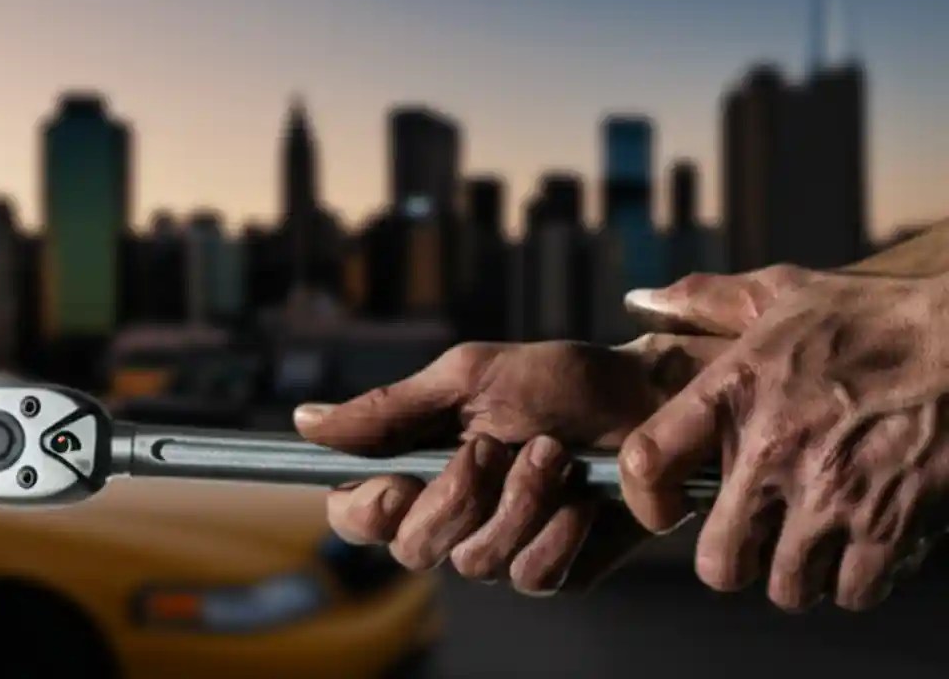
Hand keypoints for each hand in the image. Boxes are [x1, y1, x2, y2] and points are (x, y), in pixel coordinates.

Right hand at [294, 335, 727, 594]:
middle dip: (456, 496)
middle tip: (494, 446)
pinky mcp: (558, 570)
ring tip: (555, 453)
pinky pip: (533, 575)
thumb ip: (388, 409)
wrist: (650, 399)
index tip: (399, 482)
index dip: (364, 511)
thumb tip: (304, 420)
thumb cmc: (560, 379)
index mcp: (420, 467)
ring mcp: (504, 547)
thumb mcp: (469, 377)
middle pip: (411, 548)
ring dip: (519, 501)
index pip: (355, 514)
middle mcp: (454, 515)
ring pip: (476, 561)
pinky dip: (559, 530)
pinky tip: (583, 497)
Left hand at [619, 271, 948, 611]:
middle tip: (754, 541)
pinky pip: (852, 592)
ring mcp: (832, 493)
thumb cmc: (877, 314)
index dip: (646, 501)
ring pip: (787, 586)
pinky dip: (856, 579)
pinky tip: (863, 544)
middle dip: (734, 561)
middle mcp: (773, 450)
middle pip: (719, 563)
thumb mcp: (784, 292)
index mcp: (735, 391)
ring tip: (812, 542)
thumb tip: (640, 302)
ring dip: (798, 572)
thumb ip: (706, 301)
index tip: (668, 508)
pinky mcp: (891, 525)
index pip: (646, 463)